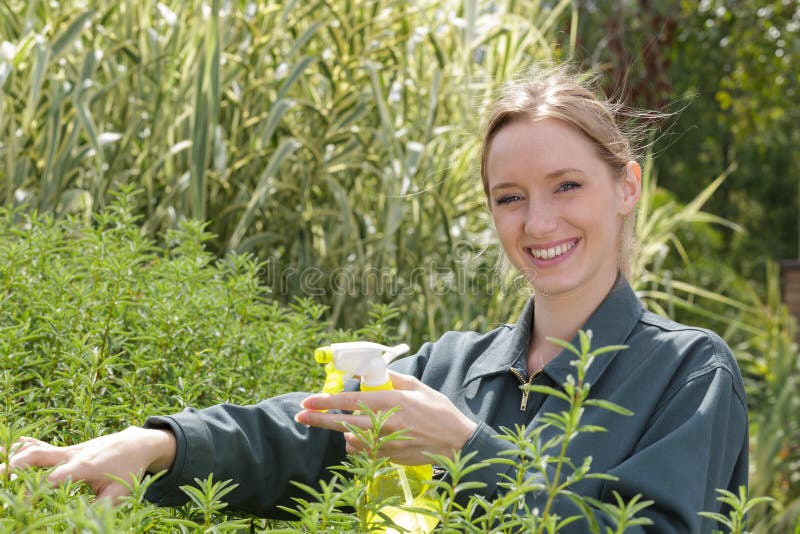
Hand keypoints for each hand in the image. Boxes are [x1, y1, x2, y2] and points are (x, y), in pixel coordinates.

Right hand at [0, 426, 176, 502]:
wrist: (135, 443)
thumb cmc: (127, 469)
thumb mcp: (118, 493)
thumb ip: (98, 510)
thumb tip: (82, 527)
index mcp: (84, 466)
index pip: (53, 479)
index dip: (35, 491)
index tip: (20, 506)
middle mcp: (71, 455)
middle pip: (37, 456)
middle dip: (15, 468)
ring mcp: (67, 450)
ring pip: (35, 450)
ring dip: (14, 459)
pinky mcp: (64, 450)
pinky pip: (40, 447)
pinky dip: (22, 450)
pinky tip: (6, 453)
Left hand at [295, 371, 476, 464]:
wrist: (456, 443)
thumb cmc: (439, 411)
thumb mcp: (418, 387)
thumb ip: (392, 378)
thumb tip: (368, 371)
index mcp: (392, 402)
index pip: (351, 401)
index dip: (326, 401)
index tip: (308, 400)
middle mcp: (385, 423)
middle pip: (342, 421)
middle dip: (318, 418)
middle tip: (300, 415)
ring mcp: (386, 442)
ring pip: (350, 438)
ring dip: (341, 431)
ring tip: (339, 424)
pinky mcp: (388, 456)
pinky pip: (362, 451)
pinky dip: (355, 443)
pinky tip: (358, 437)